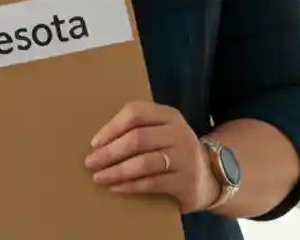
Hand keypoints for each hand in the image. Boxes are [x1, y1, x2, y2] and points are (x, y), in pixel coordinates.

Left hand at [85, 101, 219, 212]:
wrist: (209, 176)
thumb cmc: (174, 151)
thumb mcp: (163, 132)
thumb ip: (139, 129)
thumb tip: (99, 144)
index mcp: (170, 116)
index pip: (136, 113)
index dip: (111, 127)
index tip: (94, 143)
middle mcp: (179, 133)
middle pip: (137, 138)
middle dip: (109, 152)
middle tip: (90, 163)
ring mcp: (184, 158)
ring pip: (143, 162)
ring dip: (116, 171)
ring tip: (98, 177)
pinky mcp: (185, 181)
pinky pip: (151, 183)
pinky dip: (130, 186)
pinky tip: (116, 187)